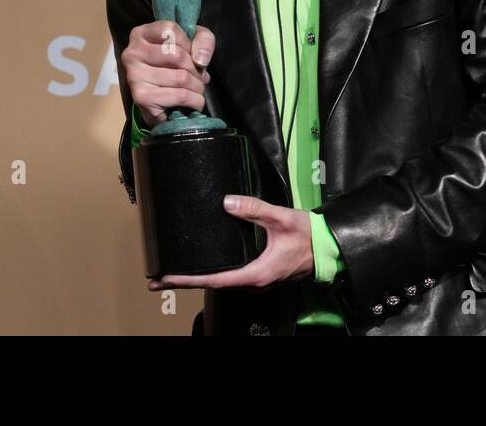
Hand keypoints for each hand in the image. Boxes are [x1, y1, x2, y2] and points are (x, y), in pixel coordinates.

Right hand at [121, 21, 214, 128]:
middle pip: (177, 55)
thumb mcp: (192, 42)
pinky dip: (195, 100)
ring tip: (196, 88)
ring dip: (198, 86)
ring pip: (181, 77)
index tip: (191, 54)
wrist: (162, 103)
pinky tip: (193, 100)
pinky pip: (180, 96)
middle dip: (196, 69)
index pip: (170, 29)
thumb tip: (200, 60)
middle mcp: (132, 53)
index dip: (188, 43)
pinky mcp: (142, 97)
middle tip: (198, 76)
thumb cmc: (176, 66)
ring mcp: (134, 76)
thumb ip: (203, 39)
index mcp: (141, 34)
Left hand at [148, 195, 314, 289]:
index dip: (187, 279)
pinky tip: (204, 267)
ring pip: (221, 281)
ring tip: (174, 274)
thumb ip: (254, 209)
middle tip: (157, 278)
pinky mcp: (260, 272)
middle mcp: (254, 281)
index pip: (214, 279)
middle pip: (212, 283)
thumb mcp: (280, 218)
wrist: (329, 247)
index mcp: (256, 273)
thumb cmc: (308, 236)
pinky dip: (212, 273)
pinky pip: (231, 276)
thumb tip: (227, 203)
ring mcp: (257, 279)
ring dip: (197, 278)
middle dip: (184, 281)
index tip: (166, 277)